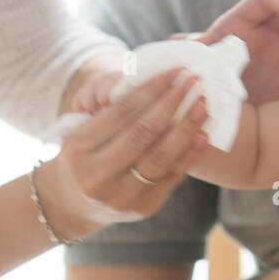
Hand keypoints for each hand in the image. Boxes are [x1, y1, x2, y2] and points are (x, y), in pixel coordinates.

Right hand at [44, 68, 210, 234]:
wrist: (75, 203)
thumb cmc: (84, 154)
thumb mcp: (81, 128)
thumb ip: (109, 104)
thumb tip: (149, 80)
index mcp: (78, 148)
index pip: (121, 111)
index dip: (151, 89)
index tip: (175, 72)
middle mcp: (96, 175)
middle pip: (142, 133)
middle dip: (172, 103)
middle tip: (194, 81)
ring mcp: (120, 196)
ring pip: (160, 157)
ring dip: (186, 128)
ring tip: (203, 105)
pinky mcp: (144, 207)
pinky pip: (172, 177)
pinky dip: (190, 154)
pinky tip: (202, 134)